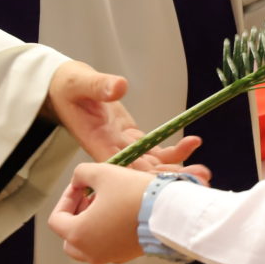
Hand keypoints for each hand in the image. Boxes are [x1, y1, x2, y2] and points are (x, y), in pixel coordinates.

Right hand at [40, 62, 207, 176]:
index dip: (146, 176)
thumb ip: (100, 85)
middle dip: (168, 177)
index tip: (169, 181)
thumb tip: (120, 87)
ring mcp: (121, 145)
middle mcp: (110, 150)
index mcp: (97, 142)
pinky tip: (194, 143)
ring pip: (151, 165)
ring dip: (176, 167)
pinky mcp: (129, 137)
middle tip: (199, 179)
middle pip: (141, 173)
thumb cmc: (66, 86)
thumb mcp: (80, 83)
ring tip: (203, 170)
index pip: (123, 167)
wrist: (61, 88)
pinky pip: (153, 150)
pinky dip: (173, 150)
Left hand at [48, 163, 155, 263]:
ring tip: (107, 203)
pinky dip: (106, 232)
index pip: (57, 219)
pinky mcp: (126, 256)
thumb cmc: (134, 194)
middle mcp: (90, 252)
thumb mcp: (102, 172)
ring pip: (87, 243)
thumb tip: (78, 181)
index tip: (81, 186)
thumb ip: (81, 174)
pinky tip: (120, 213)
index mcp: (78, 234)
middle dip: (76, 214)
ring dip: (90, 223)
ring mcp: (109, 257)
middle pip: (69, 236)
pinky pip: (107, 246)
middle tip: (90, 197)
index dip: (66, 198)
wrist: (169, 213)